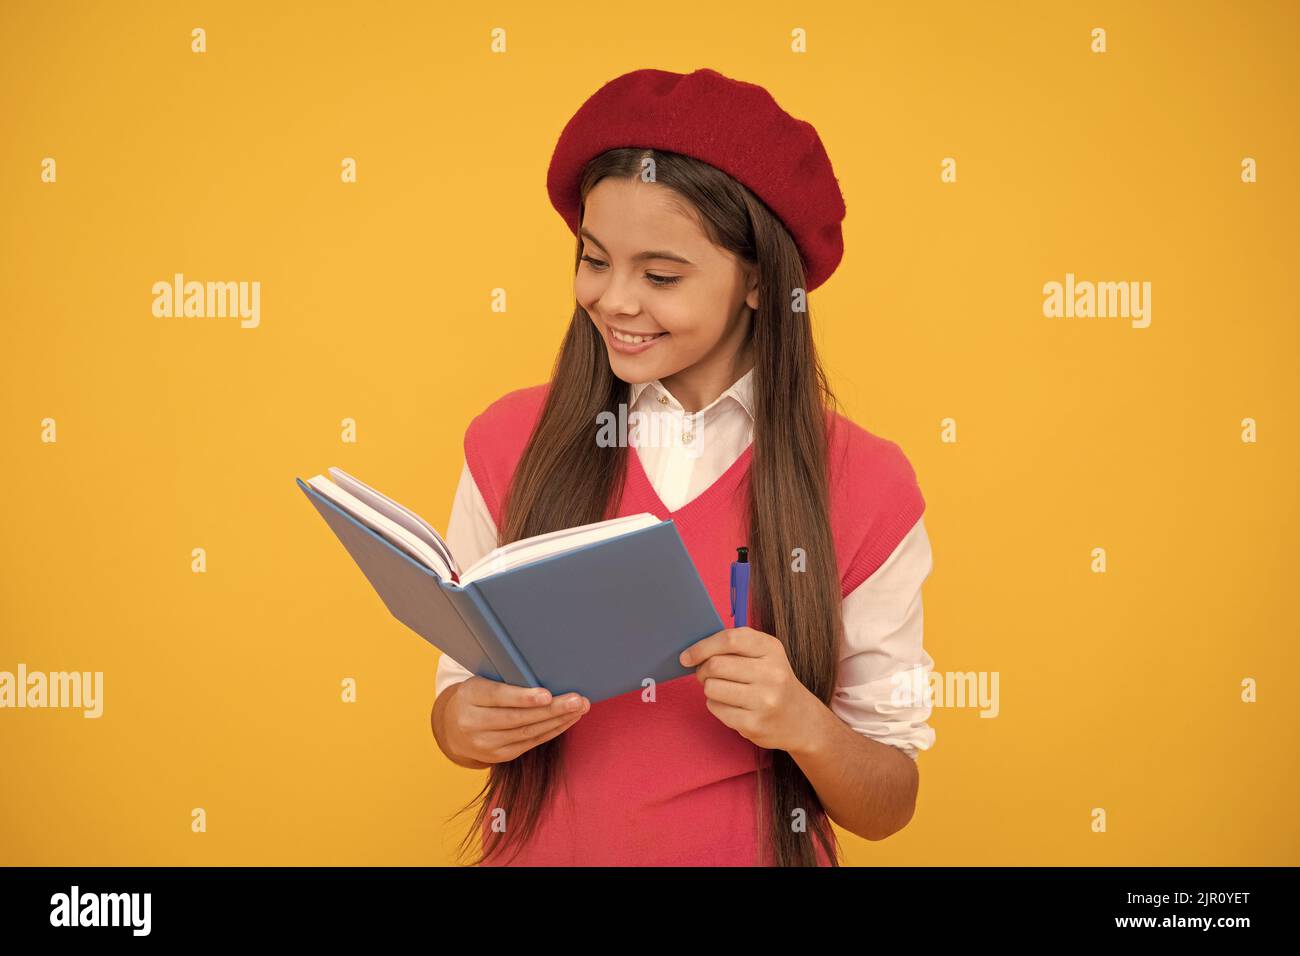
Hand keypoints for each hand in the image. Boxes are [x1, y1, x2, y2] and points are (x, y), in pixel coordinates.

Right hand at [440, 676, 588, 765]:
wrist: (453, 727)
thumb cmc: (477, 694)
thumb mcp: (482, 680)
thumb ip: (505, 678)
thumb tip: (545, 668)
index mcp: (468, 696)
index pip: (497, 696)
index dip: (523, 697)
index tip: (548, 695)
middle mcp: (473, 723)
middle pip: (517, 718)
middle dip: (552, 709)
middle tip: (577, 700)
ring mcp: (485, 744)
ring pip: (527, 733)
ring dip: (558, 720)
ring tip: (579, 708)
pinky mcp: (498, 756)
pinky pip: (531, 743)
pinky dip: (552, 731)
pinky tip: (567, 720)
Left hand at [679, 627, 822, 751]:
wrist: (800, 718)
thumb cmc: (772, 681)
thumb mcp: (764, 655)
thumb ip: (735, 646)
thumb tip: (693, 651)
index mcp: (772, 649)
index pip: (730, 639)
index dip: (702, 647)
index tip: (687, 656)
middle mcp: (772, 673)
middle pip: (715, 665)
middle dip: (702, 670)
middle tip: (704, 674)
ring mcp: (764, 701)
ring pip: (711, 688)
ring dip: (709, 689)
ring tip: (723, 690)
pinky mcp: (754, 724)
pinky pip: (715, 709)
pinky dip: (715, 705)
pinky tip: (731, 705)